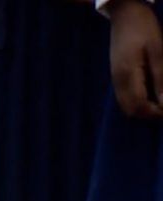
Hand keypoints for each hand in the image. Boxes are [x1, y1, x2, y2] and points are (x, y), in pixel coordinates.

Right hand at [108, 0, 162, 118]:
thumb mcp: (158, 50)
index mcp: (128, 75)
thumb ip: (160, 78)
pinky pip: (125, 97)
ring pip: (127, 105)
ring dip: (144, 108)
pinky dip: (138, 101)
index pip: (139, 107)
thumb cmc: (144, 29)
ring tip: (161, 100)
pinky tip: (151, 92)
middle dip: (149, 114)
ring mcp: (115, 79)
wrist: (125, 14)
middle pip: (130, 110)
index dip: (156, 113)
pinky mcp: (117, 75)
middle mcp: (118, 81)